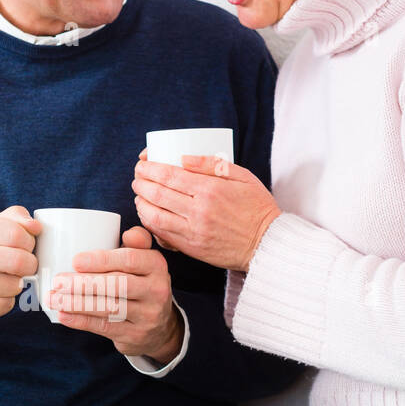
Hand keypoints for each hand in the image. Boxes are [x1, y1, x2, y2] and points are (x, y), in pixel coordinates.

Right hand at [0, 205, 40, 326]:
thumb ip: (15, 218)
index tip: (25, 245)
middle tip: (24, 264)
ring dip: (17, 283)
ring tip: (3, 277)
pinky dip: (6, 299)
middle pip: (20, 262)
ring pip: (16, 286)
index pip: (16, 234)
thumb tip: (35, 227)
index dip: (29, 241)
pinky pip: (6, 305)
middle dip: (30, 264)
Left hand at [48, 225, 182, 362]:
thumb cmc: (142, 283)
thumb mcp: (146, 261)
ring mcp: (147, 316)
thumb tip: (127, 233)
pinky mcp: (135, 335)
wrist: (161, 327)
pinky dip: (81, 321)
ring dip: (77, 303)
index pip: (130, 260)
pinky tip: (63, 315)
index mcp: (157, 266)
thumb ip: (137, 243)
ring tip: (54, 298)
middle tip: (58, 281)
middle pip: (117, 285)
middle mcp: (156, 291)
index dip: (102, 260)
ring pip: (109, 308)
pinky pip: (105, 327)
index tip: (75, 260)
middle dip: (84, 283)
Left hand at [132, 150, 280, 271]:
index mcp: (210, 190)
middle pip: (157, 194)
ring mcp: (194, 231)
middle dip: (141, 183)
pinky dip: (150, 223)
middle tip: (137, 177)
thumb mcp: (242, 176)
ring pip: (155, 216)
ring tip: (139, 195)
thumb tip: (183, 157)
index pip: (169, 176)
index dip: (150, 169)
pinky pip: (163, 235)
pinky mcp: (192, 248)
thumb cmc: (256, 207)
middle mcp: (199, 211)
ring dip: (141, 203)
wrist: (267, 244)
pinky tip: (147, 214)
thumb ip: (212, 164)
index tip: (142, 164)